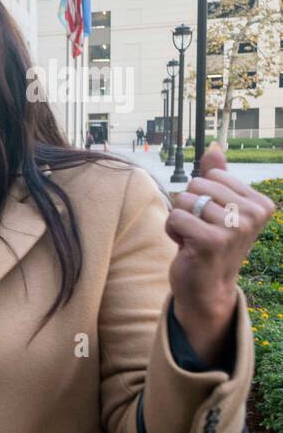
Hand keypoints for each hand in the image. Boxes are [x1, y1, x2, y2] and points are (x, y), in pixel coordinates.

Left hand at [167, 144, 275, 363]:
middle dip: (188, 207)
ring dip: (180, 220)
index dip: (202, 195)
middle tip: (200, 230)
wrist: (206, 285)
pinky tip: (185, 247)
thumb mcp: (217, 207)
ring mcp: (235, 228)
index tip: (212, 219)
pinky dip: (172, 230)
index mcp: (261, 204)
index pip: (212, 175)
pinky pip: (175, 217)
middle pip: (197, 185)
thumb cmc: (209, 242)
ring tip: (193, 239)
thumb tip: (213, 146)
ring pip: (184, 201)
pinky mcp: (213, 241)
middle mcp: (253, 215)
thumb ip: (216, 177)